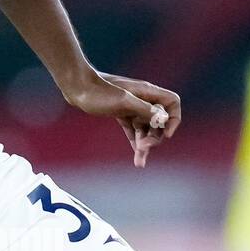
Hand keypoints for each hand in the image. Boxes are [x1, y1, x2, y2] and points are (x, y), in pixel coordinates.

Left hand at [64, 71, 180, 167]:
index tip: (166, 133)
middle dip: (154, 137)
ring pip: (145, 128)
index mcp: (147, 92)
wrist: (76, 87)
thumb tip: (162, 119)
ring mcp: (132, 107)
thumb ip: (144, 109)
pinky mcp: (121, 113)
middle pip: (159, 120)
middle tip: (143, 148)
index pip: (172, 102)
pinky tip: (136, 155)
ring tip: (139, 163)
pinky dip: (135, 141)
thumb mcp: (123, 101)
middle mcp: (142, 99)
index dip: (174, 118)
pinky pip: (133, 129)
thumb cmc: (98, 91)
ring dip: (144, 144)